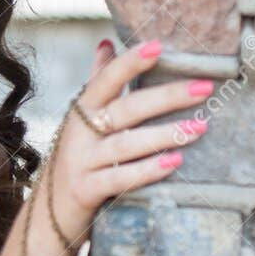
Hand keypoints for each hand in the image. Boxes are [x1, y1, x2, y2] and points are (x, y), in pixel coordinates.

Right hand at [45, 38, 214, 251]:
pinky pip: (120, 178)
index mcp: (81, 110)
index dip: (130, 63)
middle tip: (205, 88)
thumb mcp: (81, 119)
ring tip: (200, 127)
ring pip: (125, 144)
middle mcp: (78, 132)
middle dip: (166, 97)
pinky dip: (147, 170)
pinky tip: (175, 162)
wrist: (49, 212)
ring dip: (165, 134)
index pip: (106, 79)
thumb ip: (96, 81)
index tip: (158, 46)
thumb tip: (106, 43)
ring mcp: (80, 162)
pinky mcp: (85, 191)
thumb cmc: (77, 158)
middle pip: (124, 109)